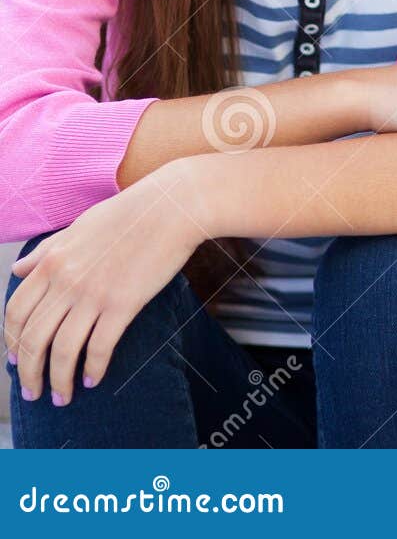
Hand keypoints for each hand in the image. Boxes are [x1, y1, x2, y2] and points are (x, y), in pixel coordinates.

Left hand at [4, 164, 206, 403]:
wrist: (173, 206)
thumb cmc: (129, 212)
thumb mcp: (79, 226)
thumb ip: (46, 250)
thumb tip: (17, 269)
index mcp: (52, 260)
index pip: (16, 313)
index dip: (12, 342)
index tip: (16, 360)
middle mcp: (66, 280)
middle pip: (33, 339)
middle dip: (29, 374)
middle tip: (33, 392)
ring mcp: (94, 293)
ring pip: (62, 351)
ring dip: (57, 381)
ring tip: (61, 397)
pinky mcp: (123, 304)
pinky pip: (99, 347)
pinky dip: (93, 369)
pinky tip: (93, 379)